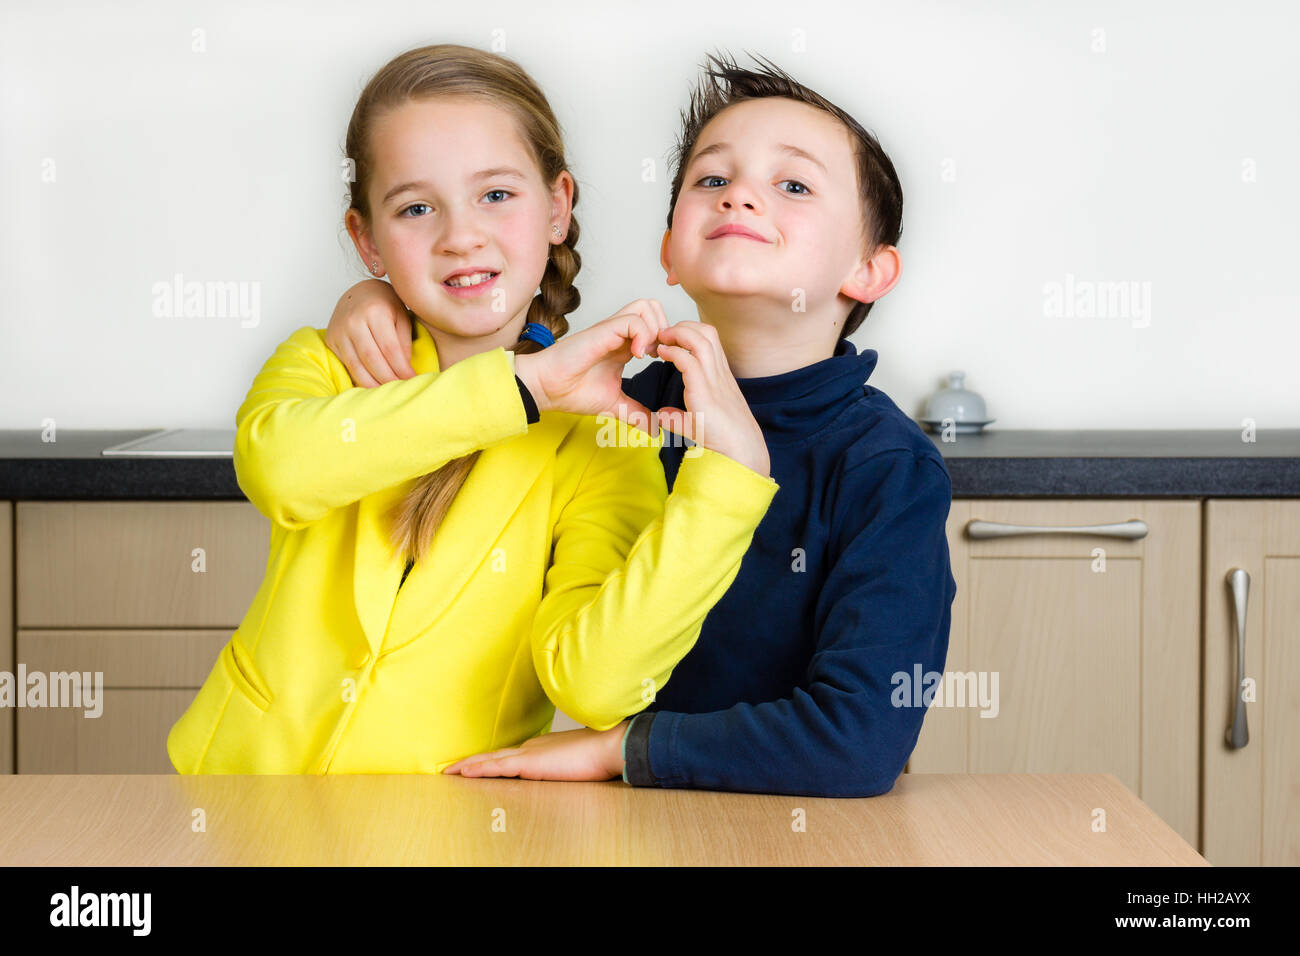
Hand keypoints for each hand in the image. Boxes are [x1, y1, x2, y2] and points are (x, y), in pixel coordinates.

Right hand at [324, 278, 414, 386]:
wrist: (358, 293)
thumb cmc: (385, 304)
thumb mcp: (401, 316)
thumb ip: (404, 341)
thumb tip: (405, 370)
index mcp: (374, 311)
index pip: (390, 348)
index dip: (402, 368)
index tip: (413, 380)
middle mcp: (353, 320)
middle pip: (372, 359)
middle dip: (388, 379)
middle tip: (401, 389)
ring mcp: (339, 331)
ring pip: (356, 366)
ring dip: (373, 384)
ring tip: (388, 392)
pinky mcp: (331, 340)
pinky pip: (347, 365)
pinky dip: (360, 378)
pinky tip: (373, 385)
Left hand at [442, 721, 629, 780]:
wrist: (609, 745)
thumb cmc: (599, 755)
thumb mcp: (575, 762)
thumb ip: (562, 765)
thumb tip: (559, 771)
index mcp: (541, 747)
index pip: (508, 756)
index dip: (489, 760)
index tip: (474, 765)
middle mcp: (531, 747)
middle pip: (494, 755)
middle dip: (472, 762)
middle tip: (451, 768)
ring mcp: (529, 753)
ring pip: (490, 760)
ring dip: (468, 765)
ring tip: (449, 772)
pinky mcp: (529, 762)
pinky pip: (496, 766)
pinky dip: (478, 769)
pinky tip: (463, 773)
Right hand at [514, 299, 666, 429]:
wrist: (547, 389)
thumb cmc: (572, 392)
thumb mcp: (615, 405)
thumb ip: (636, 413)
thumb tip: (655, 429)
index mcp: (624, 346)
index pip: (655, 326)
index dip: (666, 341)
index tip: (663, 364)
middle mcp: (619, 334)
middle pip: (653, 308)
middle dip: (665, 328)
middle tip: (658, 355)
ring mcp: (611, 330)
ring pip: (646, 307)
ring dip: (654, 329)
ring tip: (647, 354)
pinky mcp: (603, 331)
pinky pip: (633, 320)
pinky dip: (642, 335)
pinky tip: (636, 357)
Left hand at [653, 321, 770, 476]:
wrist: (740, 453)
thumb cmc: (723, 440)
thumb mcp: (697, 424)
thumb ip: (678, 417)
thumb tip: (663, 415)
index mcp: (720, 376)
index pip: (709, 340)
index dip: (689, 332)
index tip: (669, 340)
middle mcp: (720, 373)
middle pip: (707, 331)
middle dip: (683, 325)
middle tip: (662, 334)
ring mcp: (715, 380)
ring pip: (700, 339)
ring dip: (678, 333)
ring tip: (661, 339)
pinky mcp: (706, 391)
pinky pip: (690, 361)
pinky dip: (674, 352)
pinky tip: (662, 354)